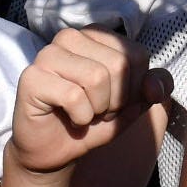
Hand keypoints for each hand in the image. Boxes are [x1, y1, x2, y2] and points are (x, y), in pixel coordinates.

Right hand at [6, 28, 170, 176]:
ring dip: (96, 109)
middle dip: (115, 101)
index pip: (137, 55)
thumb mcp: (133, 105)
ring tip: (83, 113)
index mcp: (96, 35)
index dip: (133, 89)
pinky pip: (73, 96)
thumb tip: (154, 87)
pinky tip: (69, 118)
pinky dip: (80, 117)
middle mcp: (71, 37)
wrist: (55, 151)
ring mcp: (48, 54)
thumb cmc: (92, 120)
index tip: (113, 101)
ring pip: (96, 78)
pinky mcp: (32, 77)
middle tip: (96, 110)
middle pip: (118, 65)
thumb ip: (153, 88)